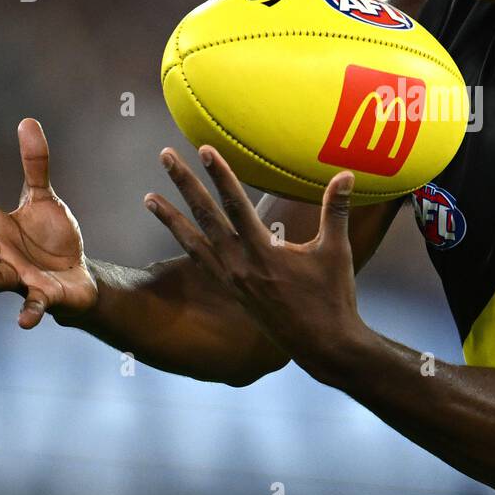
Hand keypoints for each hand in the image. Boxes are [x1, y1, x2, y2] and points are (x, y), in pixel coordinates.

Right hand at [0, 118, 97, 328]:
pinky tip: (24, 322)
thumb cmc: (52, 240)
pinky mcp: (41, 296)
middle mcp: (0, 252)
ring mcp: (17, 276)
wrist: (76, 277)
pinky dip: (29, 313)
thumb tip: (27, 120)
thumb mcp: (44, 199)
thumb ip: (35, 165)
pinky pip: (33, 306)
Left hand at [143, 144, 366, 375]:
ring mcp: (232, 280)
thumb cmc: (333, 297)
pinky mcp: (233, 292)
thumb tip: (346, 174)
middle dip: (184, 184)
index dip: (220, 175)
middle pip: (205, 217)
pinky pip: (202, 263)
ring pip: (193, 242)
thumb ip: (337, 210)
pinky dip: (187, 245)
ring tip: (148, 197)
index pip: (235, 205)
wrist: (323, 345)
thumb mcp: (337, 251)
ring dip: (170, 218)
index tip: (203, 149)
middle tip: (165, 156)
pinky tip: (178, 234)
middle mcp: (240, 266)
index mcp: (264, 253)